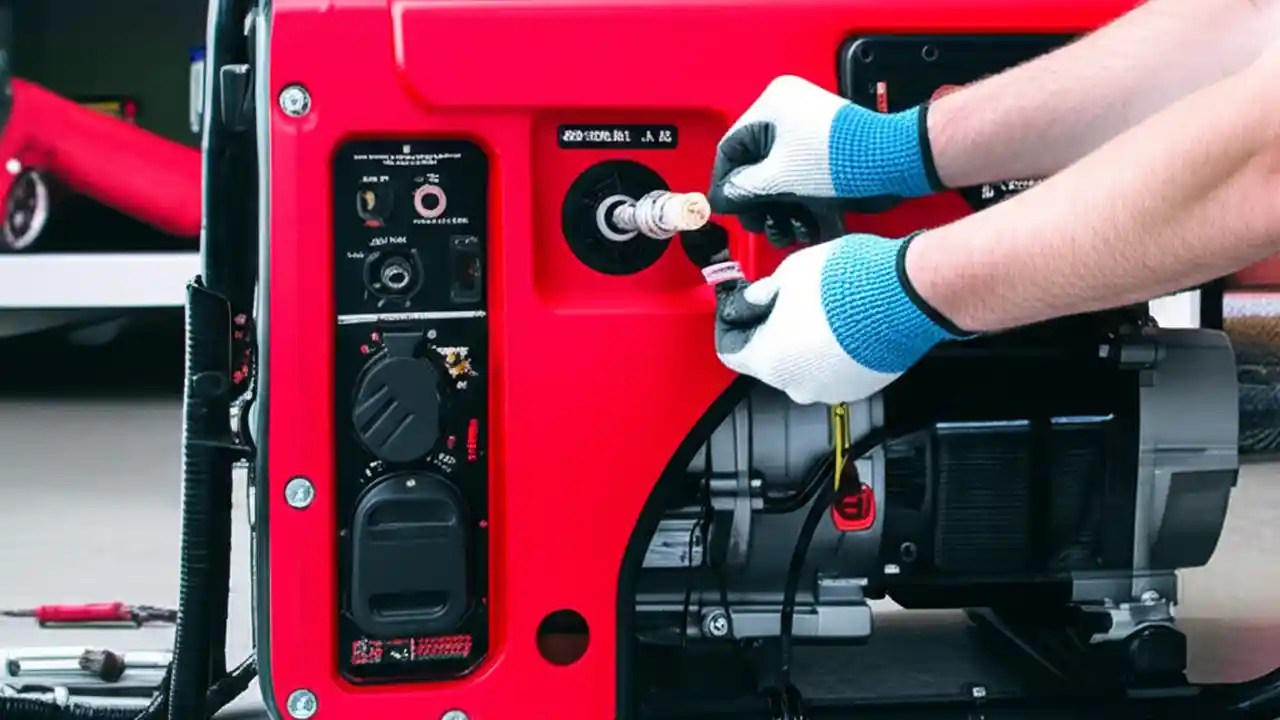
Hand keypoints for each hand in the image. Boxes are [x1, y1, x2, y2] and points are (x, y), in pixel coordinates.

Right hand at [707, 76, 942, 246]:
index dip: (726, 184)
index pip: (731, 148)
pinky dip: (803, 204)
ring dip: (782, 211)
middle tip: (761, 226)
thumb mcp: (778, 179)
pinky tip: (808, 227)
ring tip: (788, 233)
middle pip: (756, 167)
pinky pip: (804, 179)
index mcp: (771, 105)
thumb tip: (721, 200)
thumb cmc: (840, 158)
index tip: (728, 211)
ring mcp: (810, 132)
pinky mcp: (828, 152)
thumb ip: (742, 191)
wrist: (892, 162)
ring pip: (781, 177)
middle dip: (760, 204)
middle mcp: (789, 113)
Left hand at [714, 232, 968, 404]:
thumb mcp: (790, 273)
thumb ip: (766, 293)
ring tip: (821, 310)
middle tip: (784, 303)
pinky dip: (835, 352)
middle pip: (770, 362)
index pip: (731, 353)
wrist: (906, 293)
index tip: (741, 310)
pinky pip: (837, 371)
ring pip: (806, 369)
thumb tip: (756, 300)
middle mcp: (798, 385)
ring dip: (806, 344)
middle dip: (772, 333)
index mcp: (770, 361)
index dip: (732, 327)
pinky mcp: (864, 387)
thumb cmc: (846, 283)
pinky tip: (846, 324)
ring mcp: (833, 390)